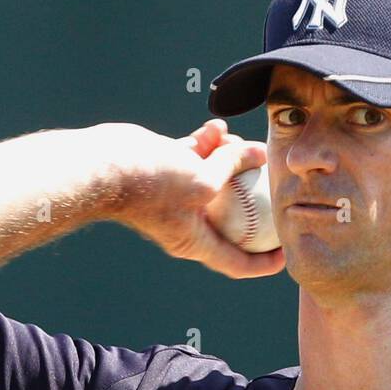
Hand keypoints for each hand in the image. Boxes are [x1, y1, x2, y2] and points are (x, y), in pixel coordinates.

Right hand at [100, 119, 285, 279]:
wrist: (104, 165)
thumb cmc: (151, 184)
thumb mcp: (202, 180)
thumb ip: (233, 166)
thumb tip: (260, 152)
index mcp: (196, 242)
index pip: (238, 262)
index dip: (265, 262)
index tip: (287, 253)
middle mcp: (188, 222)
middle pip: (234, 217)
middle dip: (256, 199)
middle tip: (276, 185)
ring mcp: (177, 195)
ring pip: (217, 179)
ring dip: (232, 159)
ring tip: (242, 143)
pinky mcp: (167, 169)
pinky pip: (197, 157)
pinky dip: (209, 143)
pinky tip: (217, 127)